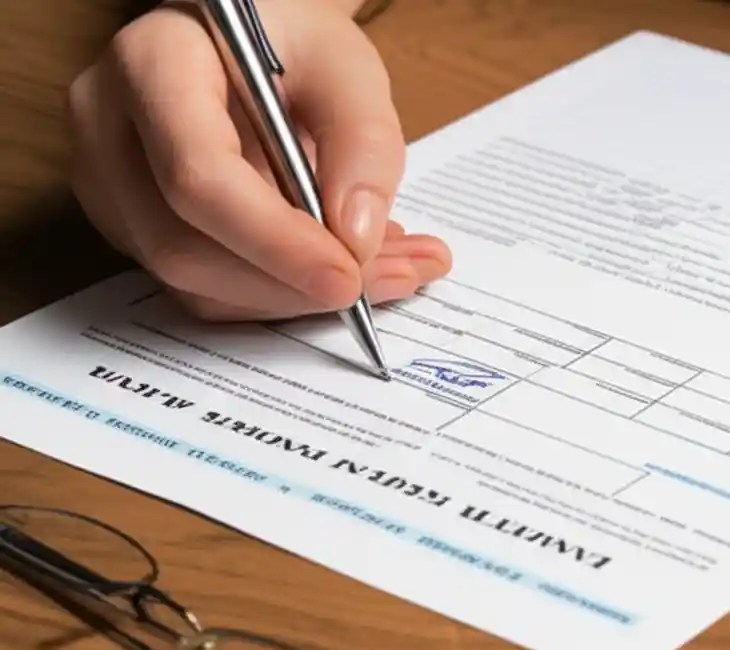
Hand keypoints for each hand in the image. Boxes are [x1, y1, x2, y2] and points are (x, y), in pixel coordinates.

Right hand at [67, 0, 449, 320]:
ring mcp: (108, 186)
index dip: (273, 240)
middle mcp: (107, 128)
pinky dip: (280, 294)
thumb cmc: (291, 41)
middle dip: (291, 282)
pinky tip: (343, 270)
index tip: (346, 275)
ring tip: (390, 271)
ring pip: (191, 282)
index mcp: (151, 64)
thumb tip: (355, 238)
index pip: (196, 176)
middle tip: (391, 277)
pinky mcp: (132, 228)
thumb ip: (363, 142)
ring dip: (296, 297)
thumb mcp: (346, 65)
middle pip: (183, 246)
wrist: (250, 42)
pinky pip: (202, 289)